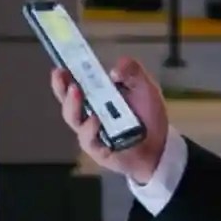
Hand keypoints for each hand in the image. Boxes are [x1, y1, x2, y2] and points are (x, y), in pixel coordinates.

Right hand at [51, 57, 169, 184]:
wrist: (161, 143)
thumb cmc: (147, 114)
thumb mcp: (143, 86)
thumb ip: (132, 71)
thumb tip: (114, 71)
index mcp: (95, 98)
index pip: (71, 87)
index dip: (62, 79)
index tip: (59, 68)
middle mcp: (88, 115)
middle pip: (68, 104)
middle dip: (63, 91)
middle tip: (68, 80)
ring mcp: (92, 134)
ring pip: (75, 121)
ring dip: (74, 106)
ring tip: (77, 92)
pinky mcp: (100, 151)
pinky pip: (90, 141)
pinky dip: (90, 130)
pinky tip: (95, 121)